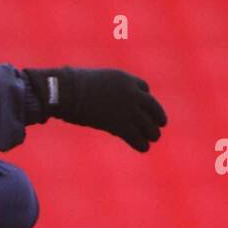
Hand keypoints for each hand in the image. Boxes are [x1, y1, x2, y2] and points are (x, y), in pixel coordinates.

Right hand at [24, 67, 166, 151]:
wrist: (67, 92)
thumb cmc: (71, 86)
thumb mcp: (94, 82)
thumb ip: (103, 90)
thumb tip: (97, 98)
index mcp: (124, 79)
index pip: (144, 88)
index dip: (145, 98)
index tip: (142, 106)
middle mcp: (131, 93)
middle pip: (152, 106)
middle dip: (157, 115)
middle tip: (160, 124)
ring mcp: (127, 109)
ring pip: (148, 123)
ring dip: (152, 132)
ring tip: (154, 138)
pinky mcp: (120, 125)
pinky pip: (136, 137)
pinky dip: (141, 143)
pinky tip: (143, 148)